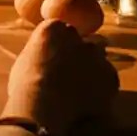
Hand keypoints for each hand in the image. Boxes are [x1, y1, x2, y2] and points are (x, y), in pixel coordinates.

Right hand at [0, 18, 118, 135]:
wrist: (43, 107)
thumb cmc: (25, 84)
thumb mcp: (26, 60)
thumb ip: (42, 52)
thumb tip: (45, 57)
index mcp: (55, 28)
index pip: (62, 30)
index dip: (60, 46)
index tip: (55, 59)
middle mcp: (79, 36)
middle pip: (84, 41)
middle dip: (80, 54)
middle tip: (70, 73)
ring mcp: (97, 56)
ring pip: (99, 59)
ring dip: (93, 69)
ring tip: (81, 89)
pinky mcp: (111, 76)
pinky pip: (108, 79)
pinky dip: (102, 87)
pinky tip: (89, 100)